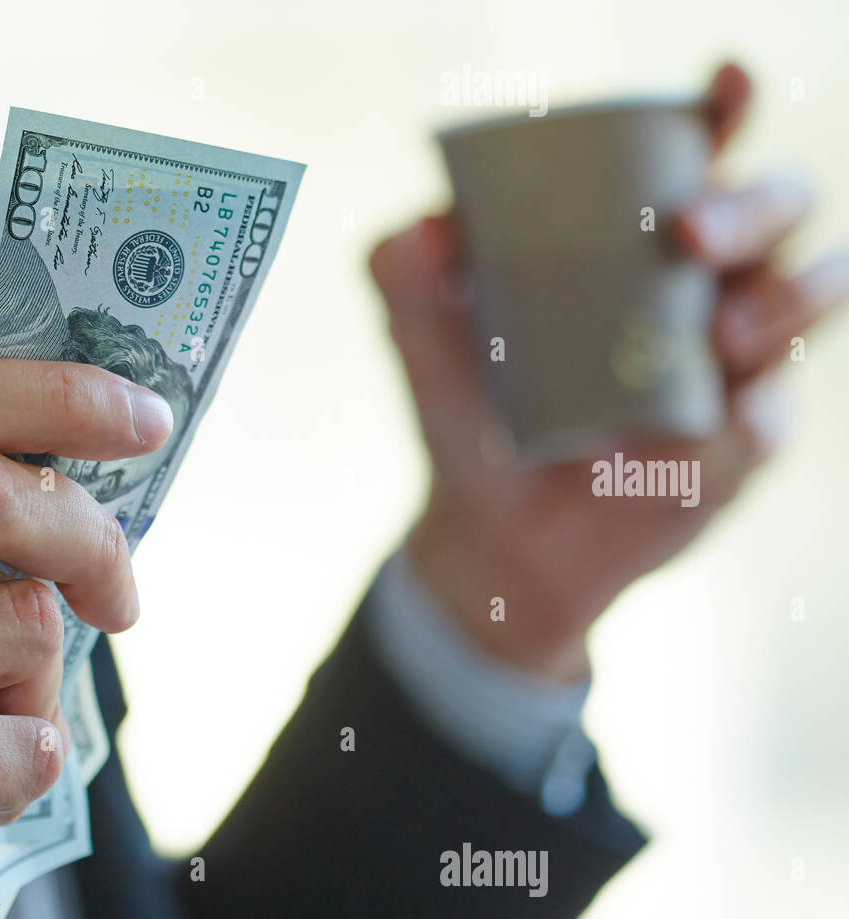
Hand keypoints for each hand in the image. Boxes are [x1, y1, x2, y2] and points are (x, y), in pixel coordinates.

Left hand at [370, 63, 848, 680]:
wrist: (492, 534)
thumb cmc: (472, 418)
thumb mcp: (425, 343)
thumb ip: (408, 278)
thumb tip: (423, 230)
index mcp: (637, 239)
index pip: (702, 150)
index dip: (726, 107)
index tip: (725, 85)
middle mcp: (702, 284)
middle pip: (778, 205)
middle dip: (755, 203)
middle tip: (690, 235)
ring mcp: (732, 360)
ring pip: (813, 292)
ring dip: (786, 298)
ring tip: (720, 336)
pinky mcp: (740, 441)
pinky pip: (777, 413)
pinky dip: (759, 413)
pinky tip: (717, 426)